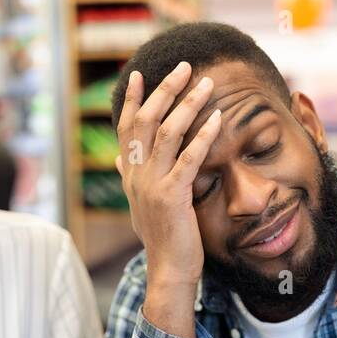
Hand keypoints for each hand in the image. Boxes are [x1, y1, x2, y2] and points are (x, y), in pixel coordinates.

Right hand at [115, 63, 222, 296]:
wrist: (168, 271)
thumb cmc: (162, 240)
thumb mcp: (141, 206)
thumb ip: (131, 178)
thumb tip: (118, 158)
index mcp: (130, 176)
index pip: (126, 128)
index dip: (134, 99)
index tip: (141, 73)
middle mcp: (136, 176)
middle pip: (145, 120)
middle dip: (165, 89)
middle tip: (185, 66)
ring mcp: (152, 185)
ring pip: (167, 132)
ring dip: (188, 103)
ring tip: (206, 83)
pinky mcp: (172, 195)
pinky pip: (189, 157)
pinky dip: (204, 135)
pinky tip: (218, 118)